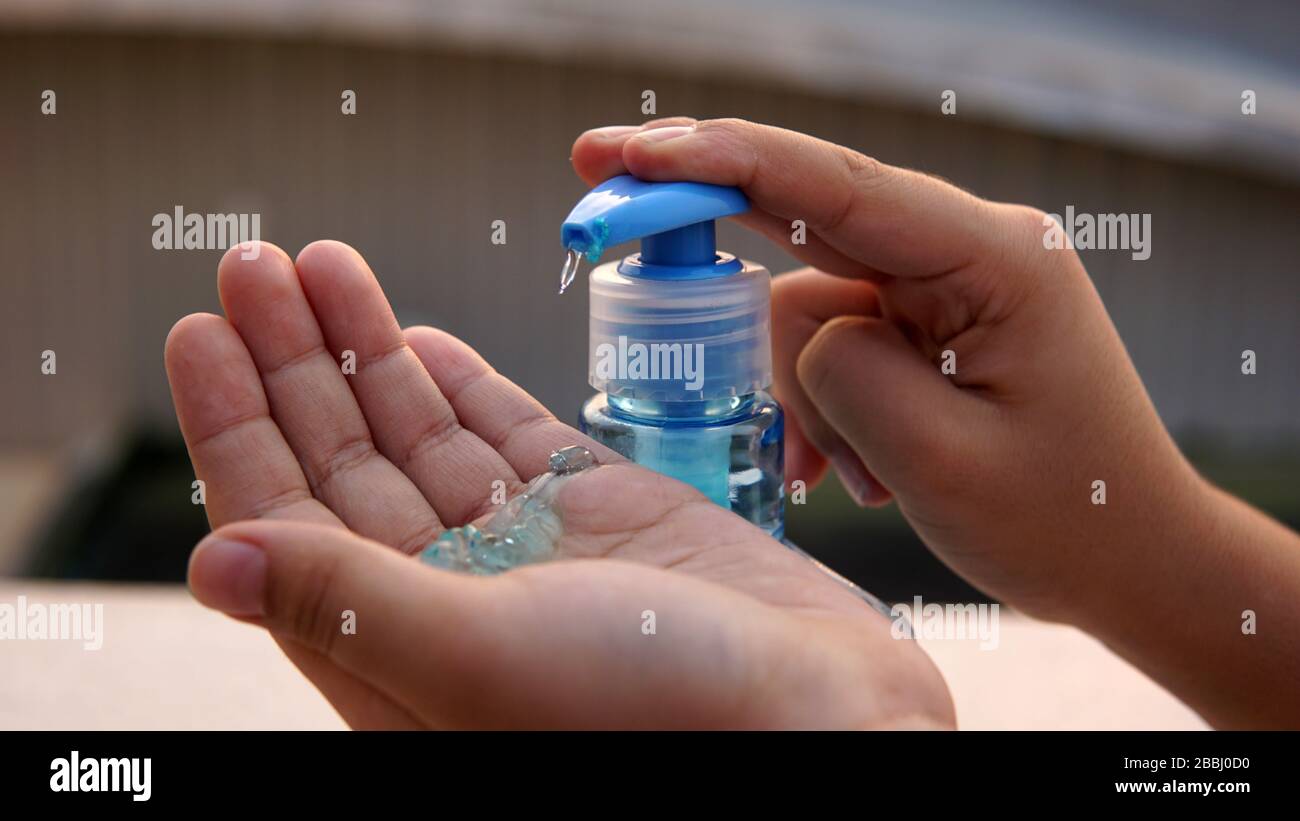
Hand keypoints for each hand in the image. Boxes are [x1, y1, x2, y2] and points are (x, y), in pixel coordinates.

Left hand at [165, 240, 951, 728]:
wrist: (823, 712)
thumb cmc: (662, 715)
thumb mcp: (483, 656)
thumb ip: (350, 601)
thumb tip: (213, 560)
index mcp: (397, 653)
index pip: (284, 523)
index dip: (237, 426)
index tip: (199, 331)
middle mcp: (451, 599)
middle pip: (344, 464)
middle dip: (295, 360)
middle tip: (253, 262)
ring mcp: (526, 552)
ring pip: (420, 436)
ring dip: (365, 350)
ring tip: (317, 265)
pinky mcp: (600, 513)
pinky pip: (506, 436)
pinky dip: (459, 384)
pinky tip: (409, 334)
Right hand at [572, 118, 1299, 727]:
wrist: (1131, 556)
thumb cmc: (1061, 517)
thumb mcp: (939, 460)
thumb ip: (845, 371)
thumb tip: (799, 320)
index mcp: (992, 256)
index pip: (832, 188)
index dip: (715, 163)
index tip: (626, 154)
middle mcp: (966, 247)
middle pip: (805, 215)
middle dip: (708, 229)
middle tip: (599, 218)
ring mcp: (945, 281)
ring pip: (807, 301)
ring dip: (801, 392)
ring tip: (847, 476)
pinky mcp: (928, 319)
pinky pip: (833, 339)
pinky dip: (820, 403)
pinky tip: (853, 470)